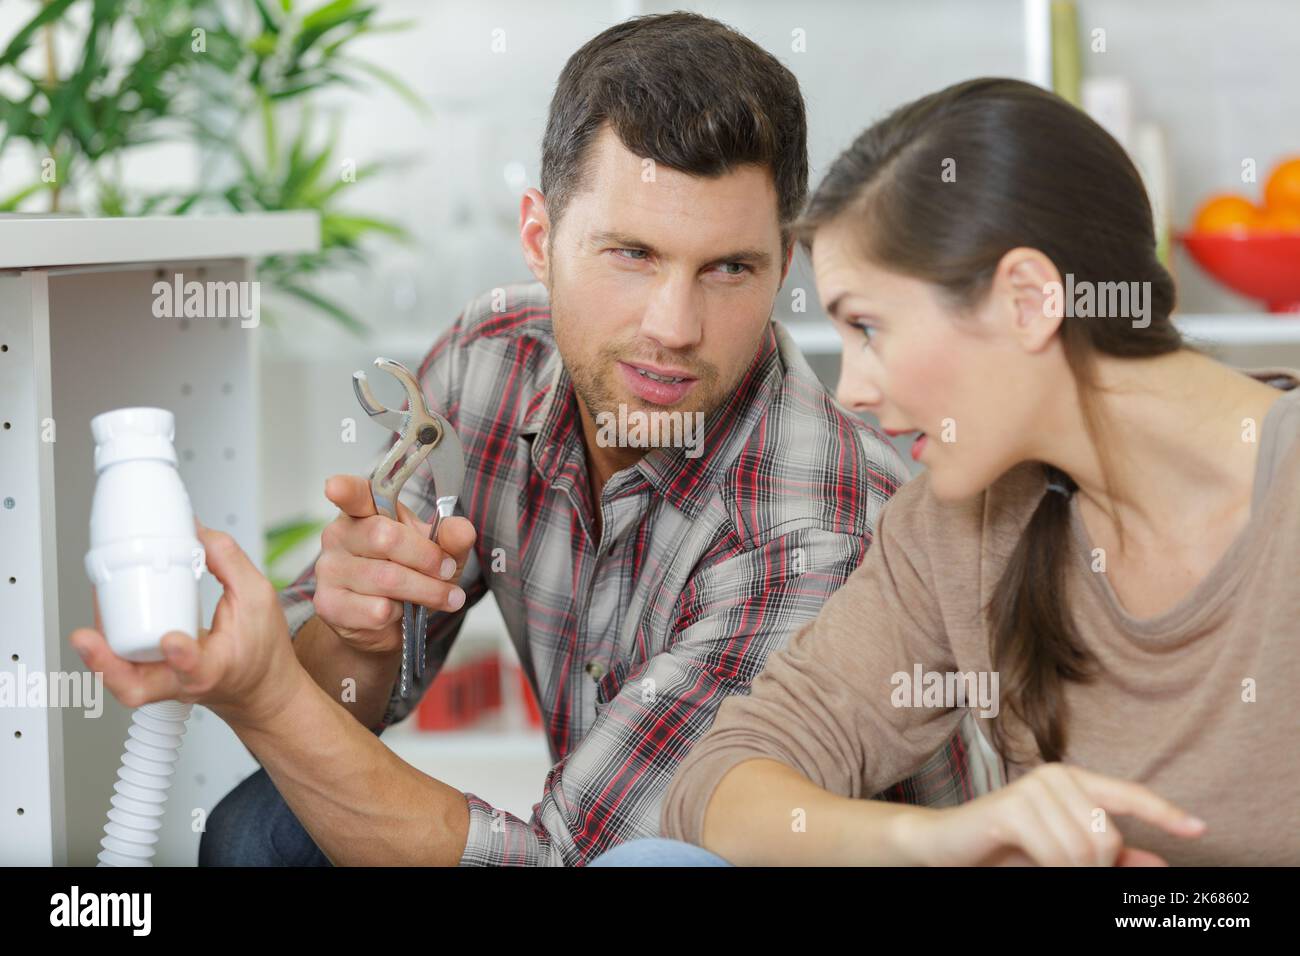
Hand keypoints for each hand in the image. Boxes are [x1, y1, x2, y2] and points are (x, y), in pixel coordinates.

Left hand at [70, 522, 306, 727]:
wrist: (260, 691)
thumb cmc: (263, 653)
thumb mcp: (258, 598)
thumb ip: (227, 561)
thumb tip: (194, 530)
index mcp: (217, 667)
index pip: (196, 668)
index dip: (182, 655)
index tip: (172, 640)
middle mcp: (184, 682)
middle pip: (137, 687)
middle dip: (106, 665)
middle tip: (86, 639)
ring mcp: (163, 685)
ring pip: (120, 680)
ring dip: (98, 654)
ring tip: (89, 621)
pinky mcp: (149, 680)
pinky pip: (119, 668)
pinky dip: (105, 645)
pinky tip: (101, 616)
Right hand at [310, 475, 476, 655]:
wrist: (385, 623)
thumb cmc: (410, 574)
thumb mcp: (439, 552)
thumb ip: (452, 538)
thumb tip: (461, 529)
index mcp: (365, 510)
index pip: (354, 494)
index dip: (345, 489)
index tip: (336, 487)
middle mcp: (340, 534)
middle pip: (385, 537)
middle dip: (428, 557)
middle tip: (448, 570)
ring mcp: (329, 569)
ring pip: (386, 578)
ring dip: (427, 591)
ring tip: (446, 597)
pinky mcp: (329, 604)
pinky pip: (376, 610)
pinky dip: (401, 614)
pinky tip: (401, 612)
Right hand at [905, 763, 1205, 865]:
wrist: (948, 846)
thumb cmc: (1008, 849)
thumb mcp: (1065, 855)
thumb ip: (1110, 857)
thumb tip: (1160, 863)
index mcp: (1074, 781)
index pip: (1128, 795)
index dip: (1164, 813)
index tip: (1199, 830)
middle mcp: (1056, 775)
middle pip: (1107, 837)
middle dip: (1092, 867)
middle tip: (1058, 867)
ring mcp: (1033, 786)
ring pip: (1083, 849)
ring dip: (1066, 871)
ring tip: (1039, 864)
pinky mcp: (1011, 806)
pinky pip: (1055, 853)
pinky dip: (1046, 868)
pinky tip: (1024, 858)